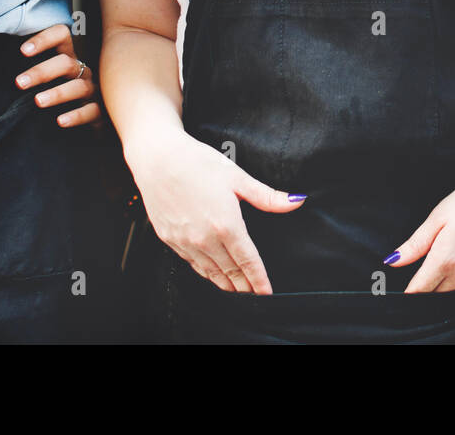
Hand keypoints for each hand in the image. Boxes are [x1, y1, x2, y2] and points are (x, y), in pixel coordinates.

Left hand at [18, 24, 100, 127]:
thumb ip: (36, 69)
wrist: (97, 116)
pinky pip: (91, 111)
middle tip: (19, 82)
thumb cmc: (66, 94)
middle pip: (66, 63)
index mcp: (69, 57)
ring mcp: (94, 90)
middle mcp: (83, 71)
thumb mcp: (54, 76)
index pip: (62, 36)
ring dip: (58, 93)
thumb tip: (2, 62)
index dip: (44, 39)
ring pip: (78, 87)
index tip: (24, 51)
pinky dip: (76, 115)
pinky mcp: (101, 111)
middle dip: (42, 71)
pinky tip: (61, 121)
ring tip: (38, 101)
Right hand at [129, 134, 304, 293]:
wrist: (158, 159)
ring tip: (237, 291)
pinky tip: (211, 274)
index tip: (267, 293)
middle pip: (230, 272)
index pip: (248, 261)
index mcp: (226, 225)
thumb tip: (297, 201)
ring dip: (226, 284)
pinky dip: (205, 273)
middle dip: (245, 286)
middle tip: (255, 296)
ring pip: (210, 272)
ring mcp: (185, 242)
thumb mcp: (237, 177)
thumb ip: (268, 196)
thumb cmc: (198, 162)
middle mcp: (205, 239)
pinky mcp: (170, 239)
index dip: (259, 279)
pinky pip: (192, 264)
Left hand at [386, 162, 454, 293]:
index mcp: (445, 260)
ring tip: (446, 249)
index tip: (398, 281)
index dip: (407, 288)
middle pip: (436, 291)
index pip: (419, 289)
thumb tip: (393, 261)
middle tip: (422, 260)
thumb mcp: (439, 216)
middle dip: (425, 282)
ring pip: (454, 287)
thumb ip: (415, 244)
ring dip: (444, 278)